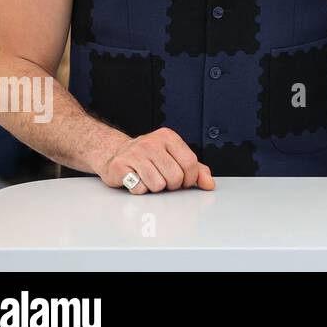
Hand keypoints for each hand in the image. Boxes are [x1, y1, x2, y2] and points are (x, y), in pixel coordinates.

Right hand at [97, 127, 215, 193]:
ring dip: (155, 188)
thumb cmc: (150, 157)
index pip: (190, 162)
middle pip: (175, 176)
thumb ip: (196, 169)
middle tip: (164, 180)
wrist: (117, 153)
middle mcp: (152, 142)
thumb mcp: (175, 157)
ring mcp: (135, 153)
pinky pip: (140, 188)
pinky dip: (140, 190)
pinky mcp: (120, 166)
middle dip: (172, 185)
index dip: (190, 178)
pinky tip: (136, 180)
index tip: (184, 181)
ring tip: (150, 178)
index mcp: (169, 137)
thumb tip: (210, 184)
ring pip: (158, 185)